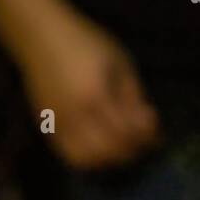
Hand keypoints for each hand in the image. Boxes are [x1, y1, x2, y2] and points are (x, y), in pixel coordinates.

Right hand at [17, 2, 158, 169]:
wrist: (41, 39)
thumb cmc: (85, 44)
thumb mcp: (120, 63)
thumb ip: (133, 96)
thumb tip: (146, 125)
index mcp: (96, 96)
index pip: (126, 132)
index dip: (146, 137)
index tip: (157, 132)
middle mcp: (74, 116)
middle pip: (107, 152)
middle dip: (130, 152)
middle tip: (142, 142)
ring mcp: (58, 125)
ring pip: (86, 161)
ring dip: (108, 160)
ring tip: (121, 147)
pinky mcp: (47, 128)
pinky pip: (69, 155)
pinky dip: (89, 158)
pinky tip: (100, 146)